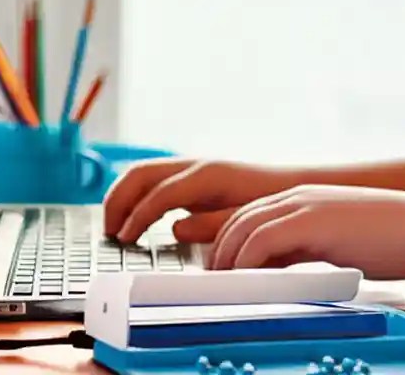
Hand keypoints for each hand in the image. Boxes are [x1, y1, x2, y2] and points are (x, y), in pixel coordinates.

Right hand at [103, 158, 304, 243]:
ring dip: (122, 197)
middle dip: (118, 200)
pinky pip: (153, 180)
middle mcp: (195, 166)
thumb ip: (211, 225)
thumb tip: (175, 229)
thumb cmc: (273, 204)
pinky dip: (136, 196)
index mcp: (207, 175)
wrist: (295, 186)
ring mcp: (192, 168)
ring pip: (142, 173)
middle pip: (140, 173)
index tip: (124, 239)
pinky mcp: (192, 177)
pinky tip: (135, 221)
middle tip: (109, 232)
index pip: (159, 193)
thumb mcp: (245, 218)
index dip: (137, 217)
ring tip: (114, 227)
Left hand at [207, 185, 404, 279]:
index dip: (229, 241)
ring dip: (227, 257)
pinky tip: (245, 279)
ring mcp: (303, 204)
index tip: (222, 268)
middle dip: (220, 250)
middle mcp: (298, 196)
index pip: (250, 215)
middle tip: (213, 281)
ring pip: (243, 227)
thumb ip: (304, 250)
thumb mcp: (334, 244)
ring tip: (222, 284)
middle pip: (238, 219)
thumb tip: (277, 271)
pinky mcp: (311, 220)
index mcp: (304, 198)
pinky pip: (262, 240)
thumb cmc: (389, 240)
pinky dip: (246, 260)